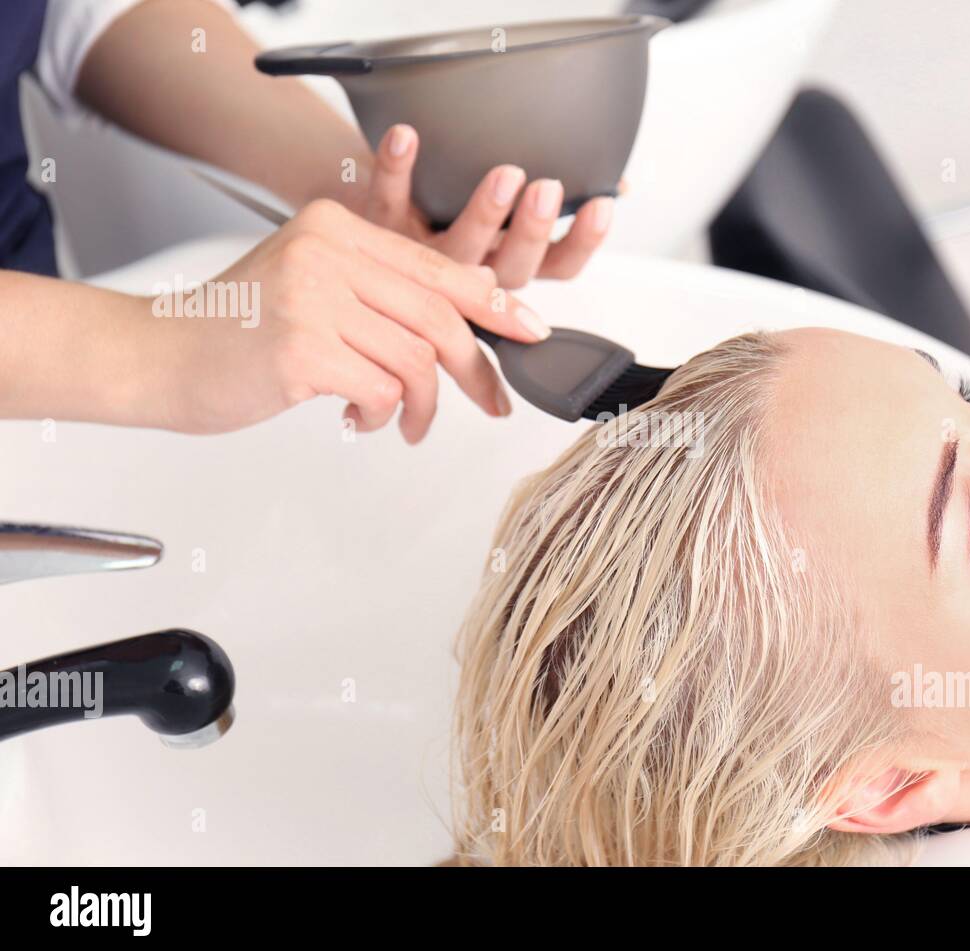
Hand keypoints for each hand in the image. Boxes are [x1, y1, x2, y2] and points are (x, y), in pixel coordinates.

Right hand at [161, 199, 548, 442]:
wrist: (158, 356)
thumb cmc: (238, 329)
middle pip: (439, 314)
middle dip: (477, 368)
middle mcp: (327, 252)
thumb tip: (471, 311)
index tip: (531, 331)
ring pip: (417, 359)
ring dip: (424, 405)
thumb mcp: (313, 284)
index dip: (495, 303)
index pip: (437, 266)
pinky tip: (357, 418)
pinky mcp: (302, 349)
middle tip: (493, 402)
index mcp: (336, 227)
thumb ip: (381, 289)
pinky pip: (382, 389)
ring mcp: (313, 298)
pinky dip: (382, 414)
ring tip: (403, 423)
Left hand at [358, 124, 616, 287]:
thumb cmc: (452, 228)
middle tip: (547, 190)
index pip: (559, 267)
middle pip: (512, 267)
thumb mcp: (510, 228)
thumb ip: (560, 211)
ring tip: (505, 174)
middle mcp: (474, 273)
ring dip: (483, 211)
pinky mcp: (383, 238)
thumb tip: (619, 183)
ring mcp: (428, 262)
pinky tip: (407, 135)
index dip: (582, 241)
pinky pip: (389, 204)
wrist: (373, 252)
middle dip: (532, 228)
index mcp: (509, 269)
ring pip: (457, 250)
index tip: (601, 205)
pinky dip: (396, 170)